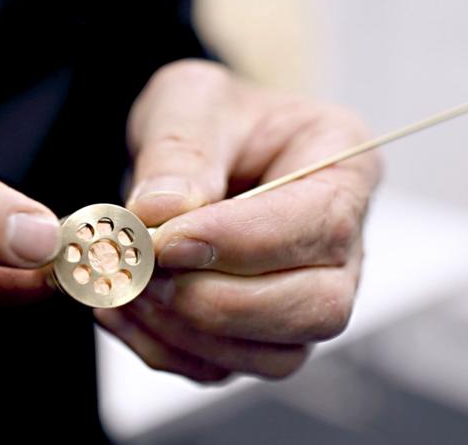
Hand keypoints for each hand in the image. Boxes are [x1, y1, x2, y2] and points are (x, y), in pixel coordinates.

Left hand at [94, 60, 380, 381]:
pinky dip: (164, 349)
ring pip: (276, 355)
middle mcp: (344, 246)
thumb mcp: (189, 100)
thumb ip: (180, 150)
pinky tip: (121, 307)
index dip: (242, 242)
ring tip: (126, 286)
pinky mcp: (260, 333)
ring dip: (188, 332)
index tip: (166, 240)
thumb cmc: (209, 116)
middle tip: (146, 270)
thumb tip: (162, 212)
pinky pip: (224, 368)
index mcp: (346, 167)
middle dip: (221, 301)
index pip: (322, 224)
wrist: (193, 149)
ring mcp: (305, 297)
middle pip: (319, 307)